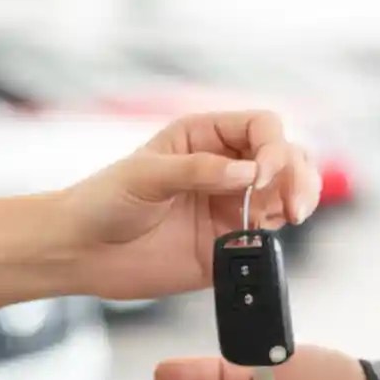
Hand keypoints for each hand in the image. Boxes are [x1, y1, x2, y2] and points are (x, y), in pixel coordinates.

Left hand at [61, 111, 319, 299]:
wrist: (81, 252)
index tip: (259, 174)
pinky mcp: (227, 245)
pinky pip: (266, 239)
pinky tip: (263, 241)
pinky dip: (276, 239)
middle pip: (284, 158)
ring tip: (292, 214)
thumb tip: (247, 173)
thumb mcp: (144, 175)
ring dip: (298, 201)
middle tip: (292, 200)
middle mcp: (224, 169)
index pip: (262, 127)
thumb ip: (197, 170)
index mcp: (204, 137)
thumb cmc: (102, 201)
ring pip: (285, 196)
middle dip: (297, 173)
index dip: (272, 147)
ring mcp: (229, 207)